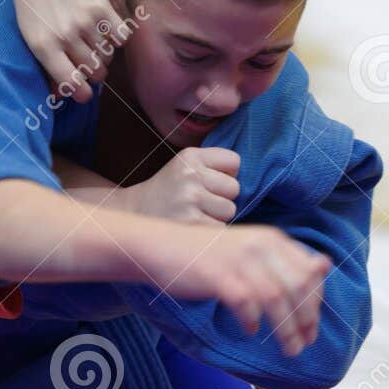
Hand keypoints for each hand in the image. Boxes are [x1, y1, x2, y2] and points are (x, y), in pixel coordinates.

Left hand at [6, 0, 126, 102]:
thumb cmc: (33, 1)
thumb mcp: (31, 34)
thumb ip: (47, 64)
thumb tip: (60, 95)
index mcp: (44, 47)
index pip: (71, 84)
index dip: (82, 93)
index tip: (85, 93)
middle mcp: (65, 36)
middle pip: (95, 72)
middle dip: (96, 71)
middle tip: (91, 61)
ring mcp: (84, 21)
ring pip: (108, 55)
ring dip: (105, 53)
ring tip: (96, 42)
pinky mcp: (100, 6)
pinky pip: (121, 37)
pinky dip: (118, 37)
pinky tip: (108, 29)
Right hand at [122, 147, 240, 224]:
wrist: (134, 214)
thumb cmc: (169, 191)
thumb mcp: (185, 166)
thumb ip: (214, 165)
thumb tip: (254, 177)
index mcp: (190, 156)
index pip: (234, 161)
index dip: (226, 175)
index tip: (209, 183)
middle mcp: (190, 175)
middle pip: (234, 188)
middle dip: (222, 198)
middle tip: (200, 202)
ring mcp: (190, 200)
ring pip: (230, 210)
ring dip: (217, 216)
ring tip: (195, 214)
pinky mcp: (192, 224)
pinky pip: (221, 228)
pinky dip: (211, 232)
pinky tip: (192, 228)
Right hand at [145, 224, 330, 356]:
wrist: (160, 247)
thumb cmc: (207, 255)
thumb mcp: (251, 250)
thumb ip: (285, 259)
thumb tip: (325, 266)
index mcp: (272, 239)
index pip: (309, 273)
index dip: (316, 303)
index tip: (313, 327)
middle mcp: (260, 245)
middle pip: (298, 288)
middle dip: (307, 320)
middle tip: (305, 344)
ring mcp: (240, 260)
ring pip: (277, 299)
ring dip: (286, 329)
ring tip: (289, 349)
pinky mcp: (219, 275)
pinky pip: (247, 304)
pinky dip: (253, 321)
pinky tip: (251, 331)